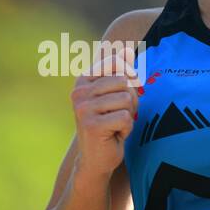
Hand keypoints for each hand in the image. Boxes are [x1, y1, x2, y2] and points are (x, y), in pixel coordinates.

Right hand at [70, 43, 139, 179]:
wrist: (96, 159)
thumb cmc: (109, 125)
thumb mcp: (114, 95)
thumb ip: (120, 72)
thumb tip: (129, 49)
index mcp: (82, 80)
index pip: (115, 62)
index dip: (129, 77)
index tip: (125, 93)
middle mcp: (79, 92)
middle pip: (124, 81)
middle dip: (130, 100)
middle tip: (118, 115)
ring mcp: (83, 108)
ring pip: (126, 99)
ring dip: (128, 115)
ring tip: (115, 125)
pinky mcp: (92, 125)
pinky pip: (125, 118)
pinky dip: (126, 129)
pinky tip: (114, 135)